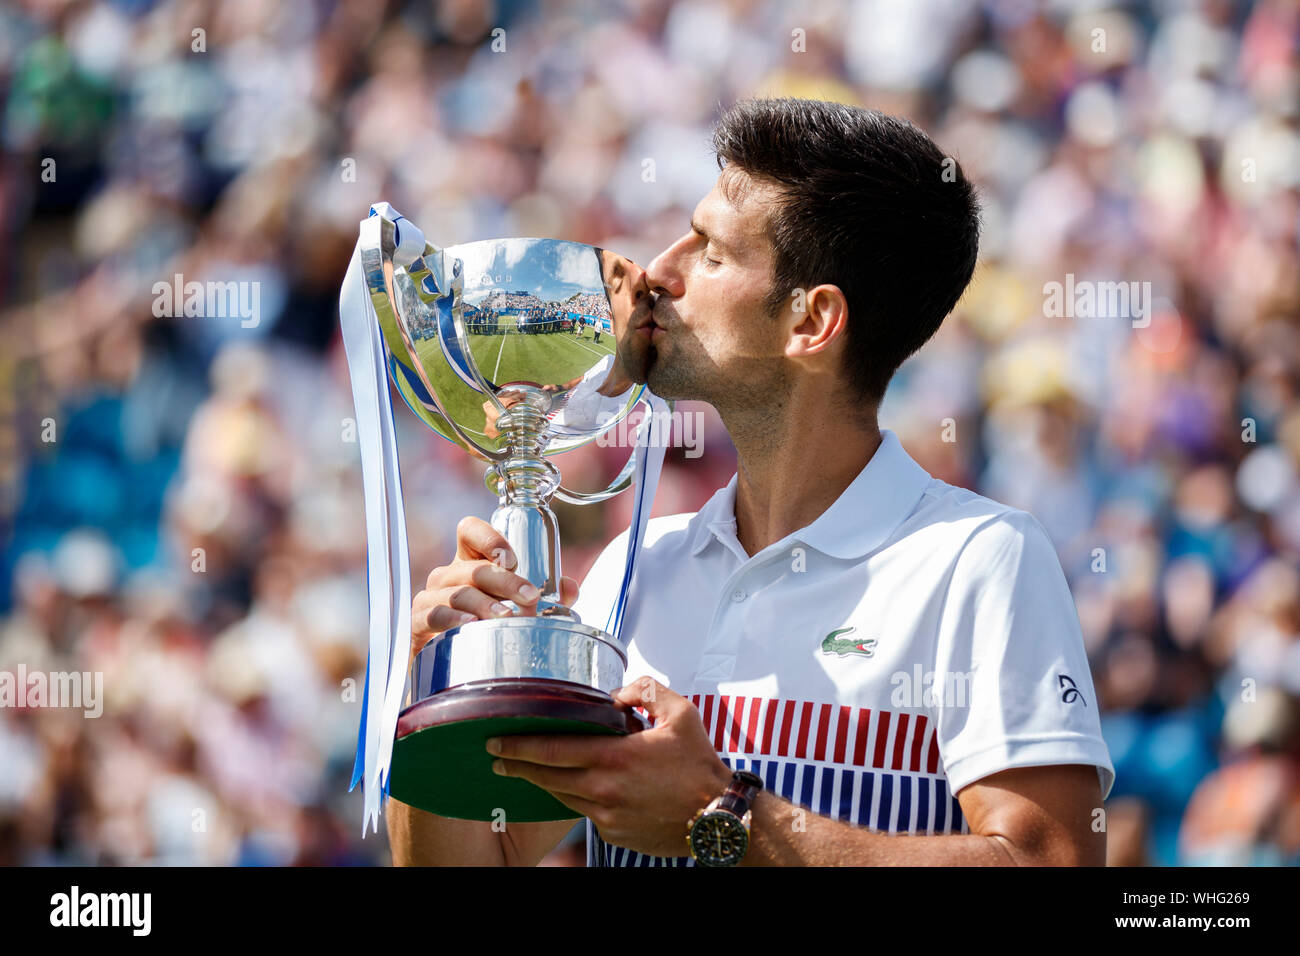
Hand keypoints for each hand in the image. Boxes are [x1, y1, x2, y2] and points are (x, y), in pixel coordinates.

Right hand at [410, 516, 578, 665]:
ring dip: (485, 603)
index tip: (512, 557)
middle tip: (530, 596)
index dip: (489, 537)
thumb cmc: (485, 628)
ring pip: (458, 592)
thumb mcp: (514, 607)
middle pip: (474, 568)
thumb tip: (569, 587)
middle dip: (506, 581)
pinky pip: (434, 615)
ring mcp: (430, 598)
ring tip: (507, 617)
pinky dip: (453, 619)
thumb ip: (547, 595)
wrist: (451, 669)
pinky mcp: (418, 623)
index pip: (469, 531)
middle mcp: (447, 576)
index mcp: (469, 562)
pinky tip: (470, 624)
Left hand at [486, 677, 731, 857]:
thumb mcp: (680, 713)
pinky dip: (577, 798)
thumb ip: (645, 691)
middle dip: (517, 765)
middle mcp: (603, 790)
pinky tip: (574, 787)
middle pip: (546, 776)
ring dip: (543, 782)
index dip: (519, 745)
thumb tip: (616, 694)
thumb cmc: (699, 765)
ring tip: (528, 769)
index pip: (552, 750)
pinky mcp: (613, 834)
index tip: (496, 739)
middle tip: (496, 756)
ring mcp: (606, 817)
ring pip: (562, 796)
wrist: (717, 818)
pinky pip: (585, 812)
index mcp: (614, 758)